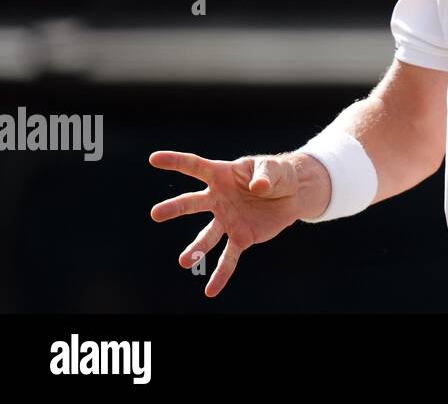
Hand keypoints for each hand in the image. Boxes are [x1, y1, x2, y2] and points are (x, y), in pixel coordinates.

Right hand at [149, 150, 318, 296]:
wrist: (292, 195)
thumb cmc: (278, 175)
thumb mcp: (275, 169)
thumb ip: (265, 176)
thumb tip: (257, 187)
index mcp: (222, 175)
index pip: (195, 166)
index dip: (175, 161)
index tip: (153, 158)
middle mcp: (218, 199)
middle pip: (192, 203)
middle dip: (175, 208)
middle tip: (156, 214)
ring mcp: (227, 220)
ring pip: (207, 236)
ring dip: (196, 249)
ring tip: (185, 261)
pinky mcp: (241, 237)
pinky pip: (229, 258)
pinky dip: (221, 274)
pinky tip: (210, 291)